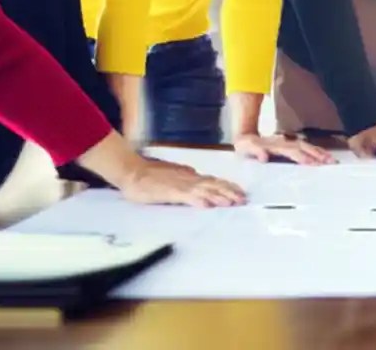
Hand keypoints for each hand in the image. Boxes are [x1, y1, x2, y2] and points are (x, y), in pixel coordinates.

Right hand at [118, 159, 246, 207]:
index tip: (240, 191)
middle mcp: (188, 179)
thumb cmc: (150, 175)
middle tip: (243, 199)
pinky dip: (197, 200)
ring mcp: (180, 184)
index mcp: (190, 176)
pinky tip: (206, 205)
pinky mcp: (169, 192)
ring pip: (203, 190)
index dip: (228, 186)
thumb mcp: (173, 175)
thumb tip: (199, 180)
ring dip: (218, 196)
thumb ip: (186, 178)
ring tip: (231, 202)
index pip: (213, 181)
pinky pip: (185, 196)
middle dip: (229, 191)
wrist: (131, 171)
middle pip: (213, 184)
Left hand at [234, 133, 335, 165]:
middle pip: (304, 147)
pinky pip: (306, 146)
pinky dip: (316, 151)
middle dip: (318, 154)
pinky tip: (325, 156)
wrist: (245, 136)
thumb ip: (254, 152)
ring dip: (320, 152)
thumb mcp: (245, 148)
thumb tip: (264, 157)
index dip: (302, 157)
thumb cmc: (245, 146)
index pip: (292, 151)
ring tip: (332, 160)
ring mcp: (288, 142)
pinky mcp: (290, 144)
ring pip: (307, 146)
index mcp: (275, 146)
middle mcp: (284, 142)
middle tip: (330, 162)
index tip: (313, 163)